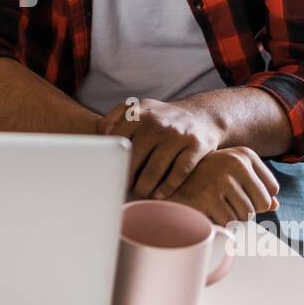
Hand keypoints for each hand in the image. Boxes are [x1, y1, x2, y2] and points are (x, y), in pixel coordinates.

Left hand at [98, 96, 223, 197]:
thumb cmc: (162, 118)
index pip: (118, 142)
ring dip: (145, 187)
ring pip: (156, 169)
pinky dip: (167, 187)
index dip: (113, 162)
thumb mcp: (139, 109)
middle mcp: (158, 122)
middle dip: (127, 177)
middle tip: (124, 188)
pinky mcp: (196, 145)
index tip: (110, 175)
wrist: (203, 113)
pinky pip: (179, 172)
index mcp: (139, 112)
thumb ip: (115, 119)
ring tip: (140, 193)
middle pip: (135, 158)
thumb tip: (101, 138)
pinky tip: (159, 194)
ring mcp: (178, 134)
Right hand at [166, 147, 279, 225]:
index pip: (272, 189)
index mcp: (244, 154)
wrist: (163, 180)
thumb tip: (276, 205)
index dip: (257, 198)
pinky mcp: (208, 197)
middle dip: (245, 209)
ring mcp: (221, 179)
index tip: (238, 193)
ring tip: (211, 203)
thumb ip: (253, 186)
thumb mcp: (228, 174)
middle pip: (262, 204)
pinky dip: (218, 222)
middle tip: (223, 201)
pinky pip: (229, 223)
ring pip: (246, 215)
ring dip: (230, 216)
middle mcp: (235, 163)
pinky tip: (205, 210)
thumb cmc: (199, 178)